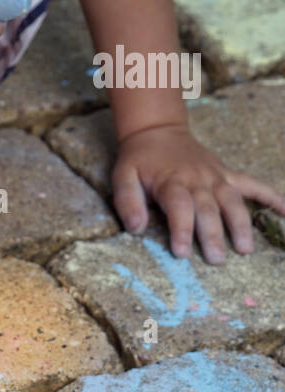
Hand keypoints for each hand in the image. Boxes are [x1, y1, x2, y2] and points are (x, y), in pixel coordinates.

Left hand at [112, 122, 284, 264]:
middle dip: (213, 234)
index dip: (181, 229)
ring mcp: (215, 177)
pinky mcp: (226, 175)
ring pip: (232, 200)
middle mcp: (197, 180)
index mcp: (171, 182)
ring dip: (240, 223)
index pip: (179, 207)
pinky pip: (252, 185)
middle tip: (216, 260)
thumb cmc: (139, 161)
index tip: (181, 252)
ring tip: (245, 249)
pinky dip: (272, 196)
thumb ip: (127, 202)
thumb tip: (136, 228)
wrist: (158, 131)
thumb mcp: (122, 177)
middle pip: (208, 208)